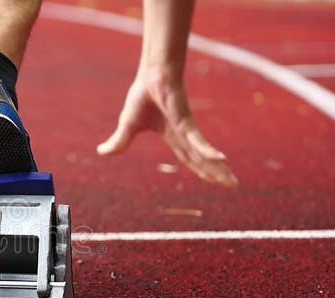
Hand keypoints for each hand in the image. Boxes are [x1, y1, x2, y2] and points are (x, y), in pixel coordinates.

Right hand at [97, 69, 238, 186]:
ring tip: (232, 182)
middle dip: (216, 173)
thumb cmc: (143, 94)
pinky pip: (197, 140)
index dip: (201, 169)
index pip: (189, 157)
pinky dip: (207, 150)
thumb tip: (101, 152)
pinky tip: (220, 159)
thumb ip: (119, 141)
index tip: (215, 180)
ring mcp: (186, 128)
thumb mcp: (127, 124)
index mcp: (173, 135)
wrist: (151, 74)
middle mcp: (184, 134)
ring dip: (217, 169)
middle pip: (201, 159)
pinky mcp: (185, 121)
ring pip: (203, 154)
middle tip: (233, 185)